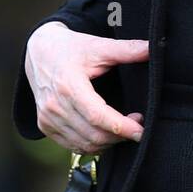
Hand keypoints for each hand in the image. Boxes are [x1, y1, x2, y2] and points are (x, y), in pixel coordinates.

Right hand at [25, 21, 149, 152]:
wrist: (40, 51)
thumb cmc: (71, 48)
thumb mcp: (98, 46)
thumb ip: (126, 49)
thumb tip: (152, 48)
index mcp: (68, 85)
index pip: (97, 116)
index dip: (121, 127)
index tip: (141, 130)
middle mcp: (55, 105)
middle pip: (92, 134)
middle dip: (119, 136)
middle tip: (136, 124)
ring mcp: (47, 117)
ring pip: (84, 144)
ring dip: (108, 142)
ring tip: (123, 128)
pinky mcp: (45, 125)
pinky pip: (72, 145)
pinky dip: (92, 145)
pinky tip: (105, 134)